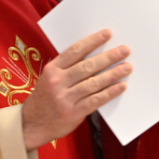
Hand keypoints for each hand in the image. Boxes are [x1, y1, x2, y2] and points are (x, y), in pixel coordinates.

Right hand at [21, 29, 129, 149]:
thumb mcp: (49, 79)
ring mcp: (65, 98)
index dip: (93, 41)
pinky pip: (95, 100)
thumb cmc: (44, 99)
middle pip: (87, 66)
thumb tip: (95, 57)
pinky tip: (121, 86)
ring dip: (113, 74)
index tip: (107, 34)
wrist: (31, 124)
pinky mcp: (73, 113)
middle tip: (124, 50)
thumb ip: (67, 68)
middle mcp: (58, 82)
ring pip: (93, 83)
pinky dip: (109, 93)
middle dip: (108, 57)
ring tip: (127, 67)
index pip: (75, 51)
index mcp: (52, 69)